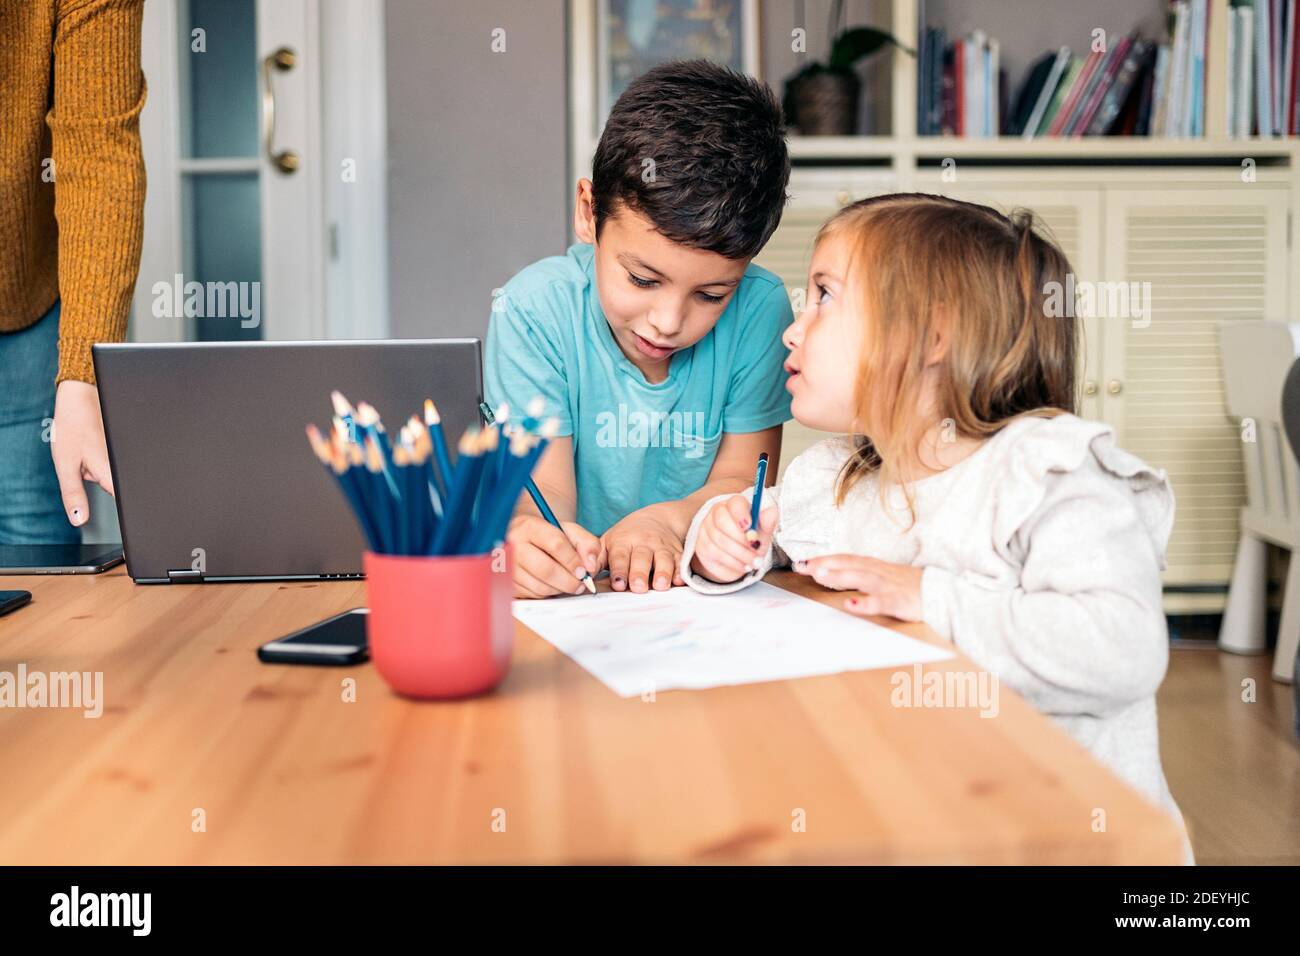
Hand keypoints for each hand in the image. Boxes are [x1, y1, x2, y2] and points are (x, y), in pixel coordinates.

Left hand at [51, 380, 114, 527]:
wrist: (81, 397)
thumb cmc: (72, 426)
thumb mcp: (65, 464)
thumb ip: (73, 494)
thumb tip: (79, 519)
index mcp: (111, 471)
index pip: (126, 501)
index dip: (123, 510)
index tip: (115, 507)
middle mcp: (123, 463)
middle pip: (119, 488)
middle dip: (103, 484)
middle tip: (86, 466)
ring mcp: (126, 454)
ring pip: (116, 475)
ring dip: (103, 471)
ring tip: (88, 454)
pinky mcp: (123, 447)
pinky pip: (116, 462)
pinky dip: (105, 460)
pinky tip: (94, 448)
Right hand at [506, 514, 603, 597]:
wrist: (522, 540)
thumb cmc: (548, 536)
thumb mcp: (569, 531)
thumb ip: (587, 543)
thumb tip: (590, 566)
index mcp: (530, 527)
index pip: (555, 544)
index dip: (573, 561)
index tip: (584, 571)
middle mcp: (513, 545)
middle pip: (546, 569)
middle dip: (569, 581)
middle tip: (581, 584)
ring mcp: (506, 566)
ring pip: (540, 586)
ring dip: (560, 589)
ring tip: (568, 583)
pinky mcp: (507, 583)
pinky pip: (533, 595)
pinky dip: (547, 593)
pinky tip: (551, 584)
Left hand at [602, 505, 684, 591]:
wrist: (658, 518)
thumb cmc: (627, 537)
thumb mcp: (608, 543)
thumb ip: (597, 560)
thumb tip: (584, 577)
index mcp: (623, 541)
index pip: (620, 556)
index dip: (619, 569)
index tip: (618, 583)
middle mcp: (643, 543)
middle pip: (642, 558)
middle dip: (639, 573)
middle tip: (638, 587)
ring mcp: (662, 547)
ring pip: (663, 560)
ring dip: (663, 573)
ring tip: (660, 586)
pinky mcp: (677, 552)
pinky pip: (681, 561)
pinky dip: (681, 571)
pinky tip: (680, 580)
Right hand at [690, 493, 777, 583]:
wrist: (739, 559)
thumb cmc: (752, 541)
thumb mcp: (763, 532)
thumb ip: (768, 522)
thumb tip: (772, 512)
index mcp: (735, 504)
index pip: (734, 503)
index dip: (741, 515)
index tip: (750, 527)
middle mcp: (717, 513)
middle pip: (722, 520)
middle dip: (741, 538)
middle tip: (756, 549)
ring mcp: (707, 528)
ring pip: (719, 539)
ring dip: (740, 553)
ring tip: (754, 562)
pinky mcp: (702, 545)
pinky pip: (715, 552)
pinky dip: (732, 562)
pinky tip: (743, 565)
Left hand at [793, 554, 923, 621]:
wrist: (942, 593)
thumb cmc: (909, 587)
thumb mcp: (883, 577)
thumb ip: (860, 575)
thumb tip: (832, 577)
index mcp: (873, 566)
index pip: (845, 559)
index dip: (823, 559)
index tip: (800, 561)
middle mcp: (878, 572)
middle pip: (848, 564)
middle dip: (824, 564)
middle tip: (801, 565)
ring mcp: (888, 585)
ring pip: (861, 578)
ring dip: (840, 576)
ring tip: (820, 575)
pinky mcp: (899, 601)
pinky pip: (881, 602)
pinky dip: (866, 603)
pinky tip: (851, 605)